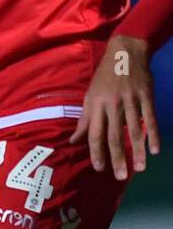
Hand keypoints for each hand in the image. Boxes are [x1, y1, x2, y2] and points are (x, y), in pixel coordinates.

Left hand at [70, 34, 160, 178]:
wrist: (125, 52)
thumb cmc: (104, 76)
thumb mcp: (90, 94)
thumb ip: (85, 118)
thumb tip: (74, 140)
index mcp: (96, 104)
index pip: (94, 133)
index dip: (96, 151)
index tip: (99, 168)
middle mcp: (112, 104)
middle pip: (114, 135)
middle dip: (117, 158)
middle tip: (119, 176)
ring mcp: (130, 100)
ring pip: (134, 130)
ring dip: (137, 152)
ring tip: (139, 169)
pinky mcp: (146, 97)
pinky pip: (150, 119)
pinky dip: (153, 135)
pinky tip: (154, 150)